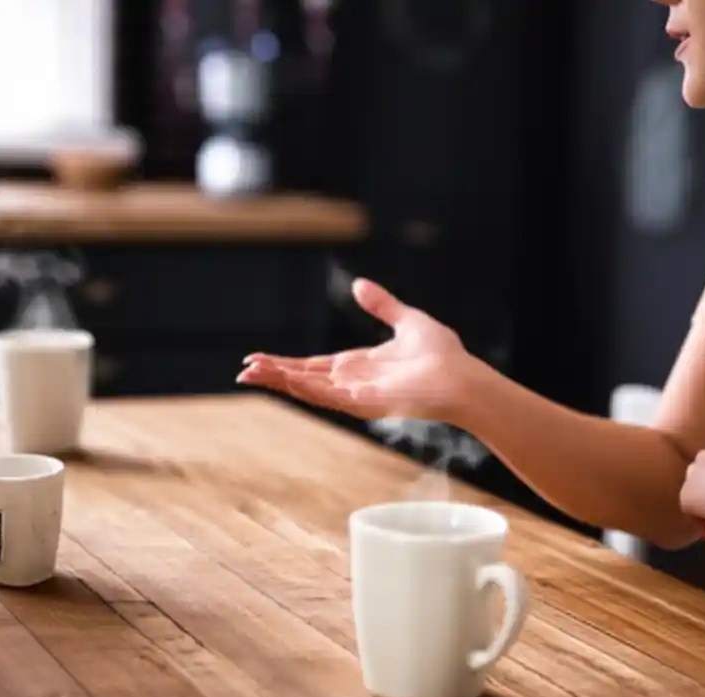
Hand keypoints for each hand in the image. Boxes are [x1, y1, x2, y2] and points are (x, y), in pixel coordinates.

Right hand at [237, 277, 481, 422]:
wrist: (462, 377)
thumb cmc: (443, 355)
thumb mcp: (407, 320)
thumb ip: (382, 304)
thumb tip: (360, 284)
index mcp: (359, 366)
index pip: (313, 366)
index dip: (286, 363)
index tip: (259, 358)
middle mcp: (353, 383)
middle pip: (303, 379)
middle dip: (274, 374)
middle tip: (243, 369)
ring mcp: (356, 396)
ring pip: (308, 389)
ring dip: (280, 381)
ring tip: (250, 374)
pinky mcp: (364, 404)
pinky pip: (327, 396)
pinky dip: (302, 388)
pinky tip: (283, 379)